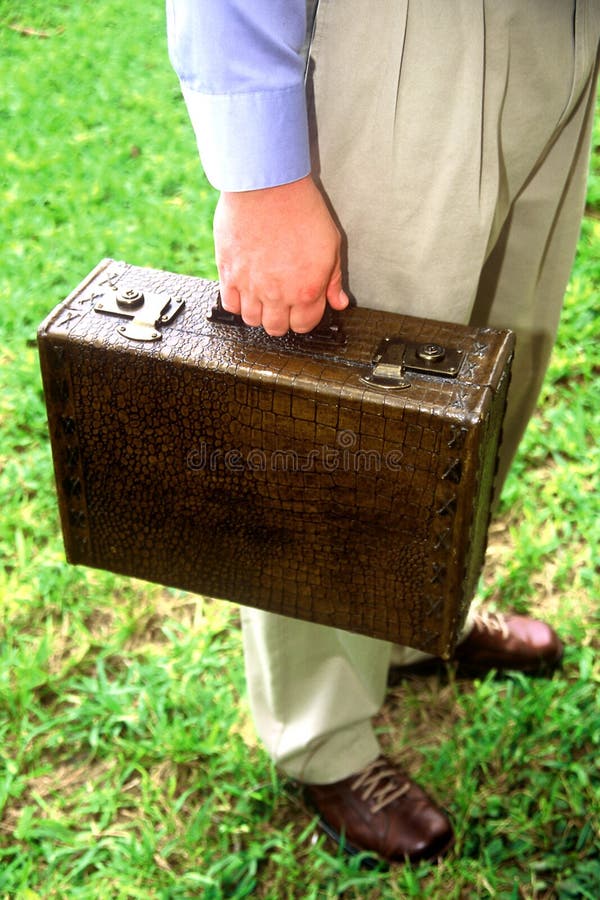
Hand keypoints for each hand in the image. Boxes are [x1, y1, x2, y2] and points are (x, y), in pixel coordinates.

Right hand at [213, 174, 348, 335]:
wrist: (268, 185)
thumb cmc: (301, 210)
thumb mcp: (331, 244)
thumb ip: (333, 279)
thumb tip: (338, 302)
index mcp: (306, 290)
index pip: (304, 325)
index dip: (304, 318)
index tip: (302, 307)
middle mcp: (278, 295)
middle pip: (276, 328)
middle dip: (282, 319)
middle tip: (282, 303)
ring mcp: (251, 286)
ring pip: (252, 320)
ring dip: (259, 312)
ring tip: (263, 297)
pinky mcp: (229, 274)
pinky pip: (230, 304)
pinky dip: (237, 302)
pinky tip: (245, 290)